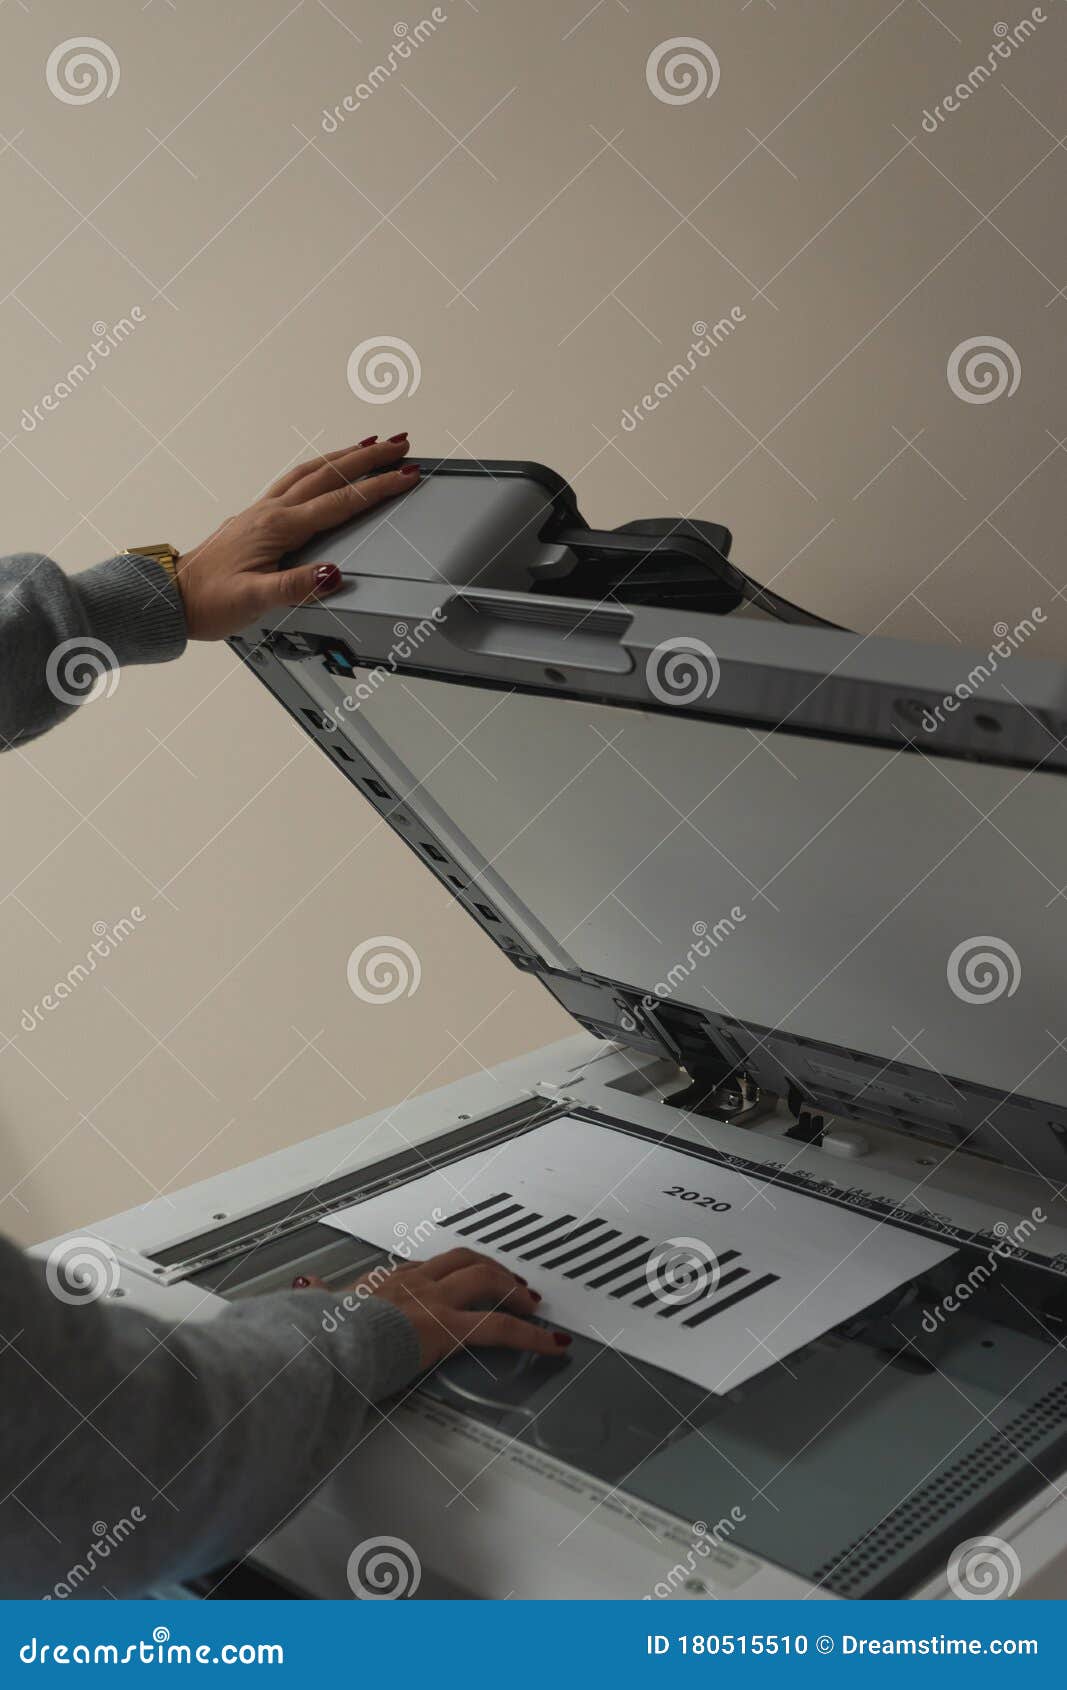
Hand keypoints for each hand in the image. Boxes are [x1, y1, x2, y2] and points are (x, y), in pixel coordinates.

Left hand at [175, 435, 418, 638]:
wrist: (174, 597)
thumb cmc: (210, 600)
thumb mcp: (254, 600)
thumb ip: (296, 586)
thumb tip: (333, 574)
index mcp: (278, 527)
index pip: (339, 502)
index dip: (376, 488)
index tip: (404, 476)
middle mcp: (271, 511)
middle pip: (329, 474)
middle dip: (369, 458)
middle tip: (400, 443)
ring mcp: (263, 510)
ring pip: (312, 470)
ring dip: (345, 456)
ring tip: (372, 446)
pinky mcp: (257, 516)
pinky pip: (296, 480)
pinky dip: (320, 467)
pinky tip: (326, 468)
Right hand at [293, 1247, 571, 1368]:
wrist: (325, 1345)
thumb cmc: (319, 1334)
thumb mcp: (315, 1307)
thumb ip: (317, 1295)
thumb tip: (306, 1284)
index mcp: (384, 1280)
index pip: (425, 1268)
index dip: (449, 1272)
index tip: (460, 1277)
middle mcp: (414, 1282)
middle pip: (463, 1261)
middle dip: (491, 1269)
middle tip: (512, 1283)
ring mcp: (435, 1301)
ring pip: (486, 1280)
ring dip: (513, 1289)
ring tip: (532, 1304)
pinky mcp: (450, 1327)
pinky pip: (502, 1327)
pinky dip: (533, 1335)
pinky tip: (552, 1344)